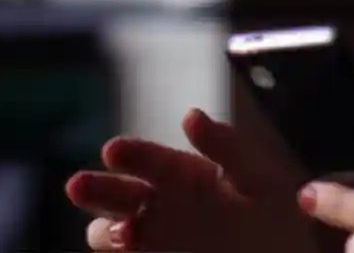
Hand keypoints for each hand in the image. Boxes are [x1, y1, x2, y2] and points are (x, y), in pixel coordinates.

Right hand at [64, 108, 320, 251]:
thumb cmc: (276, 219)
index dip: (131, 154)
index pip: (150, 159)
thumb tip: (189, 115)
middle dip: (98, 188)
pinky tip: (128, 250)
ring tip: (120, 231)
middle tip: (78, 185)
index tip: (113, 150)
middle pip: (118, 194)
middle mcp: (161, 204)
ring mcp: (154, 239)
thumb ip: (228, 148)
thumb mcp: (261, 180)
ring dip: (106, 230)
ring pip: (112, 232)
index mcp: (185, 174)